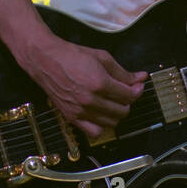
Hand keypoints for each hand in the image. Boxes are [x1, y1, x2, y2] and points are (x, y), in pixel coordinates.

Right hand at [21, 36, 146, 138]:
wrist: (46, 60)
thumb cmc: (72, 56)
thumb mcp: (102, 58)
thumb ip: (122, 72)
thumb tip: (140, 78)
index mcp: (99, 83)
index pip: (128, 96)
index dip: (137, 90)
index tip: (138, 85)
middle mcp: (90, 100)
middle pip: (122, 111)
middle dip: (128, 101)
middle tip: (126, 92)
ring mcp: (80, 110)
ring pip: (111, 122)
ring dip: (117, 113)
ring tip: (114, 102)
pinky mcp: (71, 117)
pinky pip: (94, 132)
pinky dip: (102, 126)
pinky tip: (102, 114)